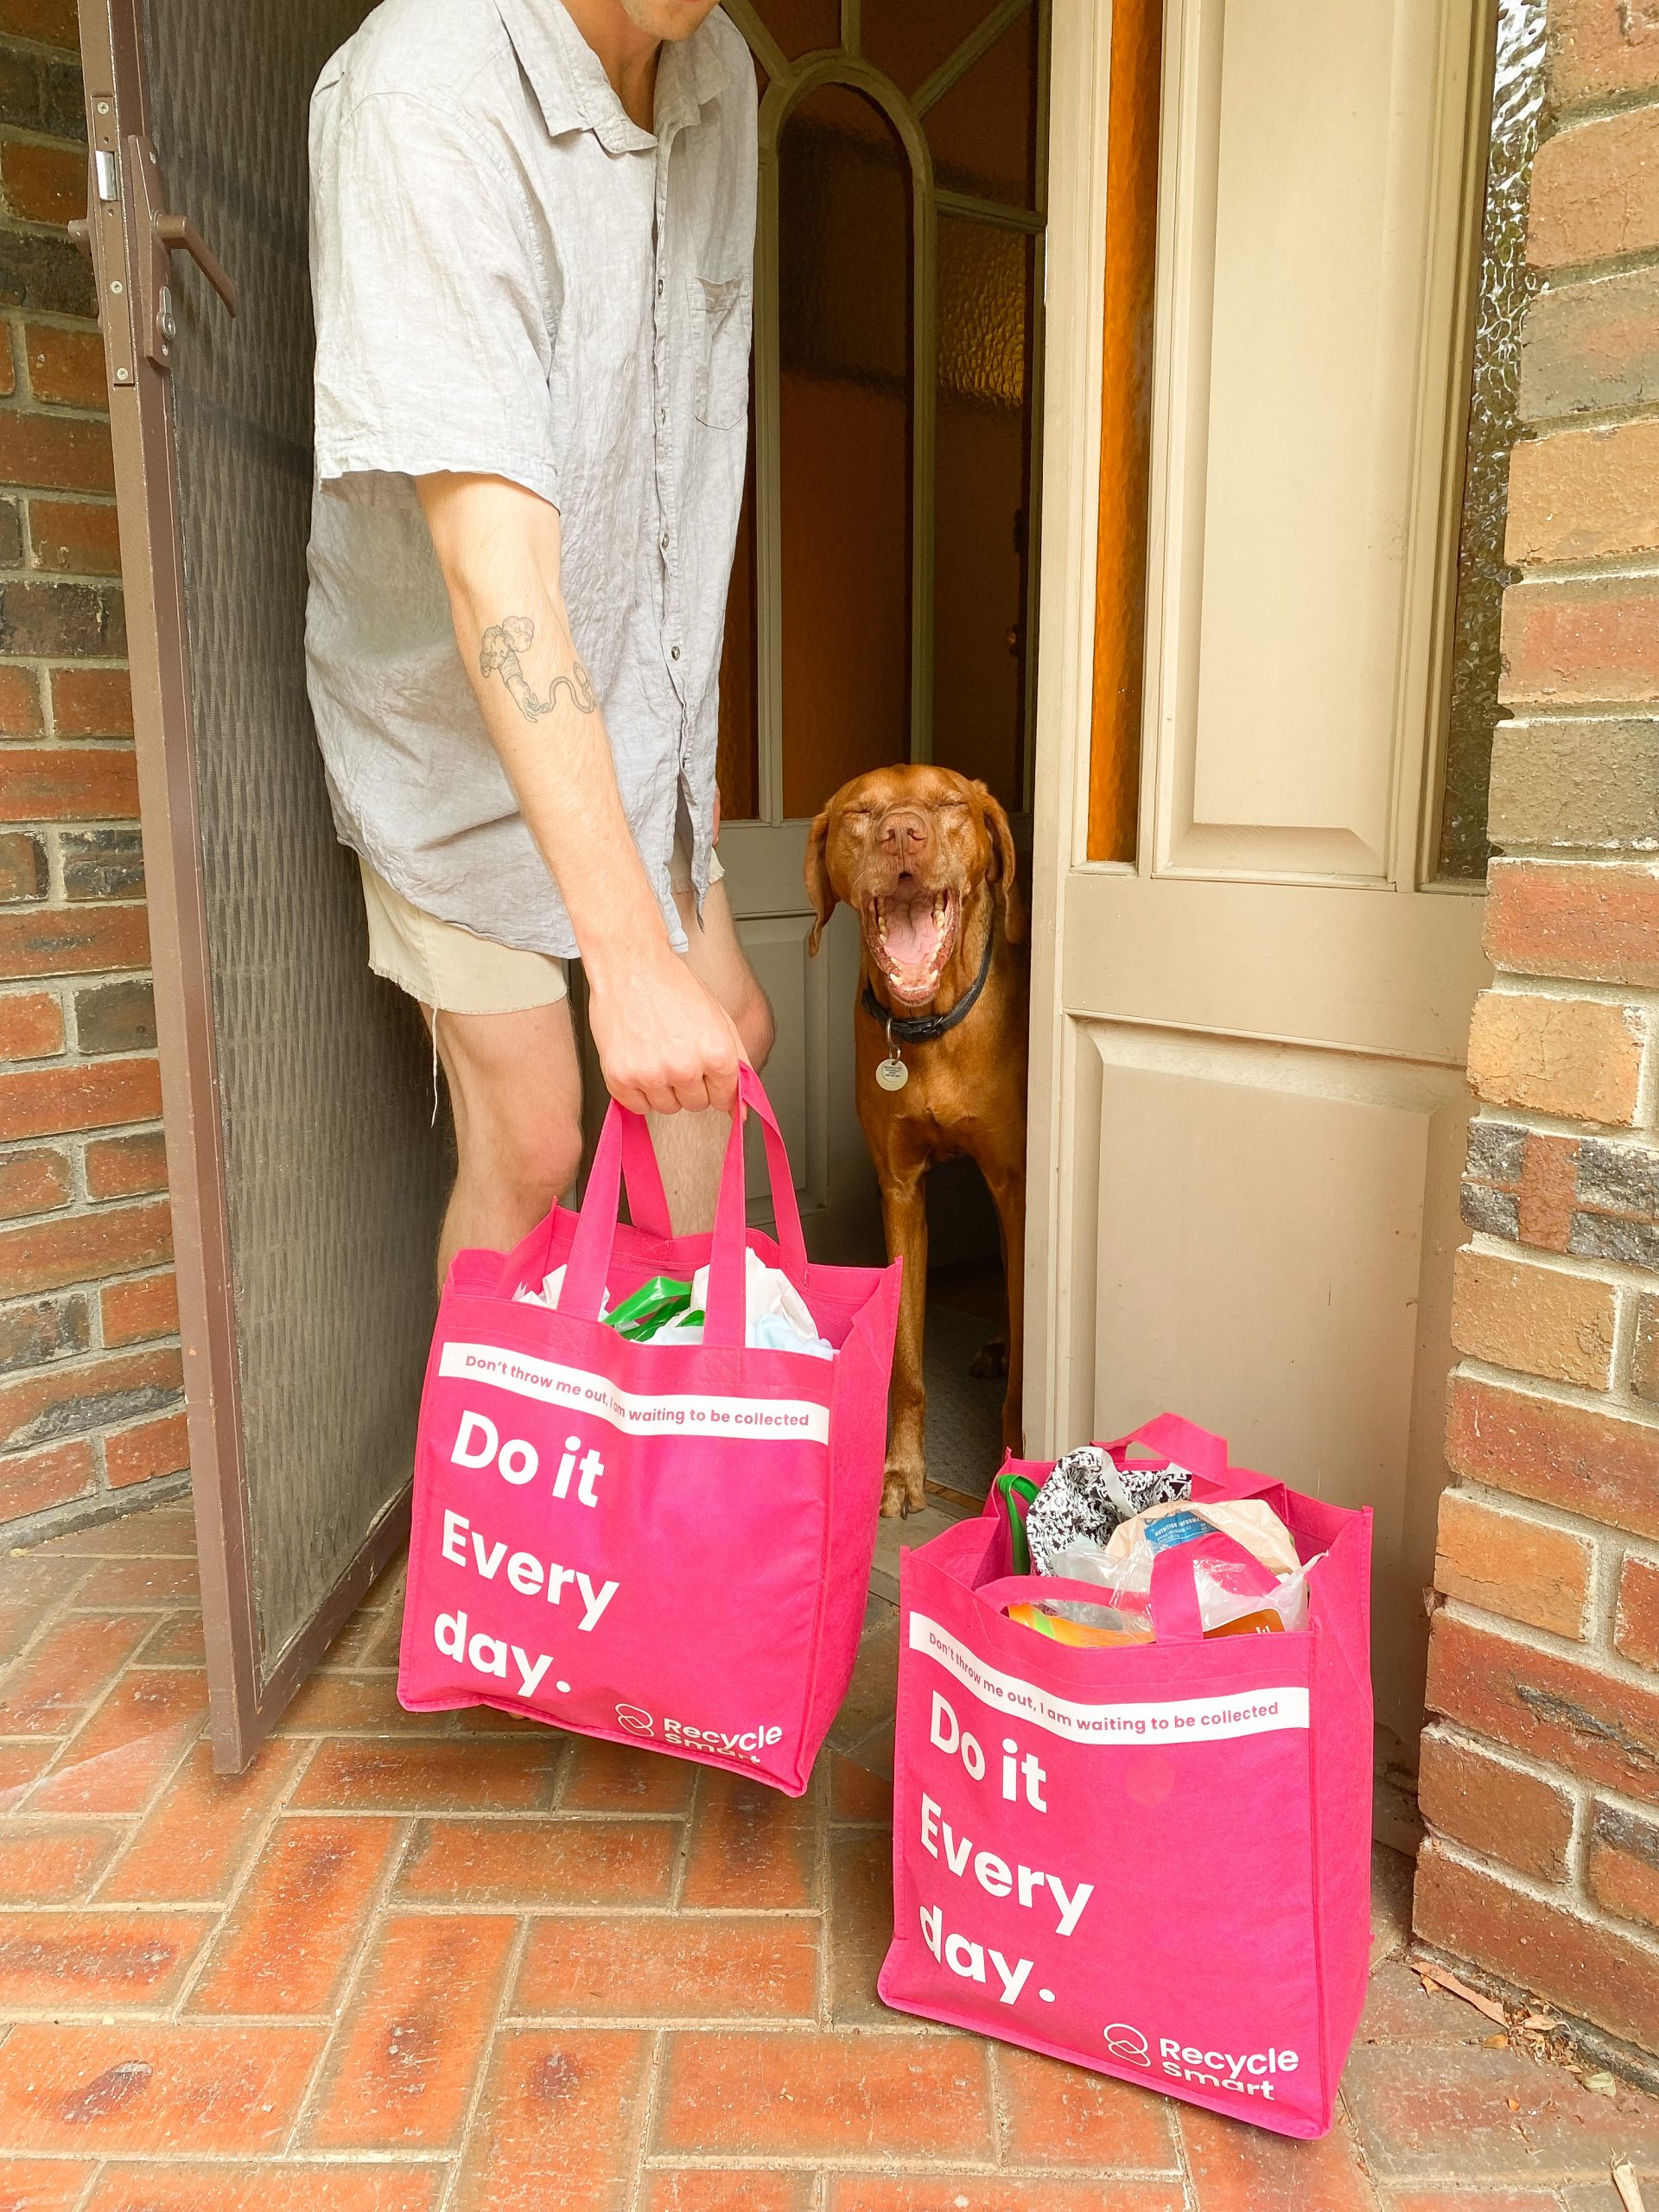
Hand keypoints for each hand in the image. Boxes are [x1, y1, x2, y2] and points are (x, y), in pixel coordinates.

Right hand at [588, 950, 745, 1114]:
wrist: (632, 965)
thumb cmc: (674, 987)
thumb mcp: (720, 1021)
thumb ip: (738, 1066)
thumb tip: (741, 1109)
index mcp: (716, 1053)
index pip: (725, 1098)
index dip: (715, 1084)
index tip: (705, 1072)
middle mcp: (685, 1067)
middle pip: (696, 1105)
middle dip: (690, 1086)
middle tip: (677, 1054)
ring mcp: (650, 1074)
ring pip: (667, 1108)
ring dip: (664, 1089)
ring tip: (657, 1054)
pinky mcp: (620, 1077)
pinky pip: (636, 1106)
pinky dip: (637, 1091)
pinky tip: (639, 1061)